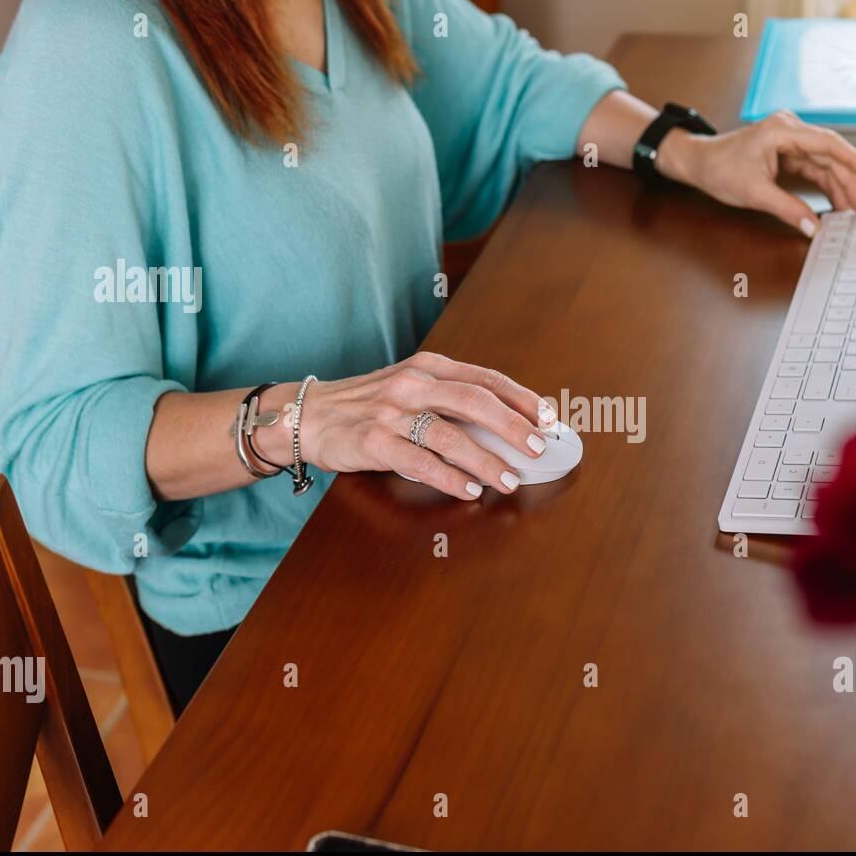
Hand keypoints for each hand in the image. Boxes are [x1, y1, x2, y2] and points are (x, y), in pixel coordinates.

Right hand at [260, 353, 553, 499]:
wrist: (307, 415)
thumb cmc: (368, 404)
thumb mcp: (411, 386)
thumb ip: (451, 397)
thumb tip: (506, 422)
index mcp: (429, 366)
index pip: (485, 378)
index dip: (521, 398)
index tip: (548, 417)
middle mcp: (413, 383)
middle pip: (474, 401)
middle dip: (512, 425)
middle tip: (537, 448)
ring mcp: (391, 412)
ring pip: (450, 434)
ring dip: (485, 460)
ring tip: (508, 479)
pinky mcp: (374, 442)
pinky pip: (419, 461)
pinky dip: (448, 477)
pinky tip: (468, 489)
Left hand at [657, 110, 855, 236]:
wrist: (699, 162)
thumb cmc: (719, 170)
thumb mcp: (754, 193)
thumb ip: (787, 209)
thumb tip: (812, 227)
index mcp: (782, 130)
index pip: (827, 144)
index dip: (852, 161)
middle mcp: (790, 129)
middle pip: (830, 155)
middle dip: (848, 181)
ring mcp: (790, 139)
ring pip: (824, 162)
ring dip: (839, 185)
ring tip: (852, 209)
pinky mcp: (787, 150)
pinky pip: (813, 167)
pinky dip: (825, 184)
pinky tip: (836, 201)